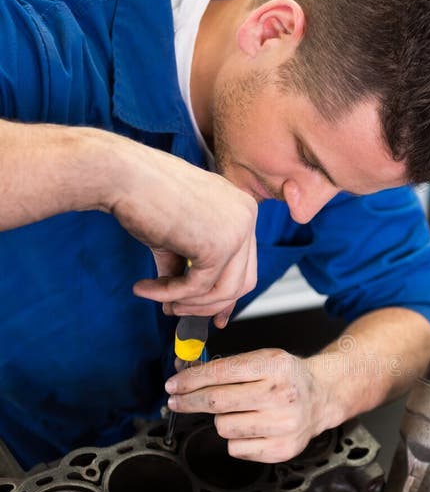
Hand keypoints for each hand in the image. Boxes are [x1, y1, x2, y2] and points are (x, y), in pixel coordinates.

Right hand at [106, 136, 257, 325]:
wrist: (121, 174)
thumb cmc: (142, 196)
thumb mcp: (176, 236)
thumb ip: (189, 268)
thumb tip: (184, 305)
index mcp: (241, 208)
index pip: (245, 264)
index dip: (225, 295)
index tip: (211, 317)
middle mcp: (247, 216)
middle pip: (242, 283)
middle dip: (208, 306)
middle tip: (174, 311)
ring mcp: (237, 229)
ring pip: (224, 292)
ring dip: (189, 304)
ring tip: (157, 300)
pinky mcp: (219, 245)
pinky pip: (198, 287)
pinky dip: (169, 293)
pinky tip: (144, 288)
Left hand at [165, 348, 326, 462]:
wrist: (322, 397)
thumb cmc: (286, 377)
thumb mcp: (263, 359)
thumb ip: (226, 367)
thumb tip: (183, 374)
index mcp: (274, 366)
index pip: (221, 373)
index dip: (190, 380)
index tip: (173, 386)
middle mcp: (281, 395)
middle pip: (217, 402)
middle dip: (189, 401)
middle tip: (176, 401)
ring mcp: (283, 425)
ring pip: (223, 427)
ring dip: (220, 420)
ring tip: (237, 412)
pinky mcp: (281, 449)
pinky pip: (236, 448)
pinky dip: (235, 439)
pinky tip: (251, 428)